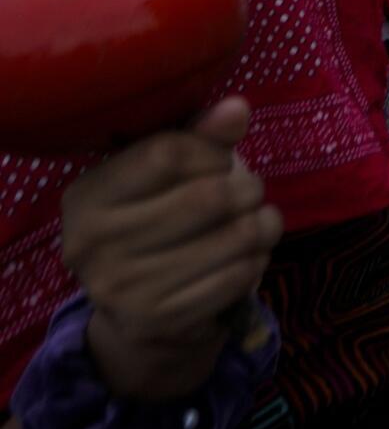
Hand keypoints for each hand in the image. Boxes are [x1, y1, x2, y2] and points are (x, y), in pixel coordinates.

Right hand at [61, 98, 281, 400]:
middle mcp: (90, 243)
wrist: (143, 308)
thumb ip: (200, 136)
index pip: (168, 153)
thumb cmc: (161, 217)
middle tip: (249, 192)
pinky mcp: (157, 320)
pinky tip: (246, 256)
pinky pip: (239, 275)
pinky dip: (257, 259)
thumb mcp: (169, 172)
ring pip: (235, 236)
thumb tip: (237, 108)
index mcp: (86, 195)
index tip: (221, 159)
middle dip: (248, 188)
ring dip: (263, 224)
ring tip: (256, 223)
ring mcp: (120, 288)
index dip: (213, 150)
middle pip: (208, 196)